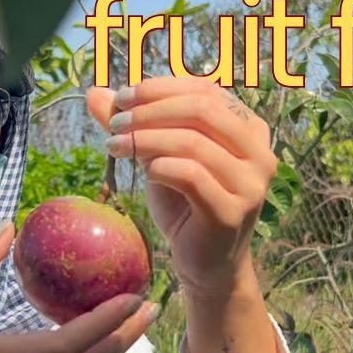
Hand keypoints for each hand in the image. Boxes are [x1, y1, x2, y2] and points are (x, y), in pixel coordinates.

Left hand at [87, 77, 278, 295]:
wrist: (205, 263)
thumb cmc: (184, 205)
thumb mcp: (158, 156)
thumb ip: (134, 125)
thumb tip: (93, 93)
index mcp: (248, 129)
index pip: (204, 91)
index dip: (160, 89)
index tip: (121, 98)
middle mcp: (259, 152)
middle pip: (201, 109)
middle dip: (150, 111)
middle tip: (115, 123)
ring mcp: (251, 183)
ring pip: (193, 142)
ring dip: (146, 139)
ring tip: (114, 146)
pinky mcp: (233, 211)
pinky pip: (192, 176)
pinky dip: (161, 166)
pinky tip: (143, 170)